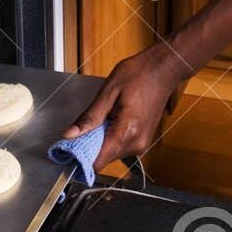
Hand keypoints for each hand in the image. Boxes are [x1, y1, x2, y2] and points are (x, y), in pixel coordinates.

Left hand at [64, 42, 183, 170]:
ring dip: (100, 141)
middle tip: (81, 126)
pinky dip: (110, 137)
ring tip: (101, 117)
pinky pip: (120, 147)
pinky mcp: (143, 140)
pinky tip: (111, 119)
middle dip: (88, 147)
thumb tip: (69, 135)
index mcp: (126, 133)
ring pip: (111, 153)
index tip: (67, 148)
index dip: (79, 158)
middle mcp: (136, 144)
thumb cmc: (139, 74)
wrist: (163, 69)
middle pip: (103, 159)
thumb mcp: (108, 92)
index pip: (97, 162)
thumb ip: (89, 117)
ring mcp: (141, 144)